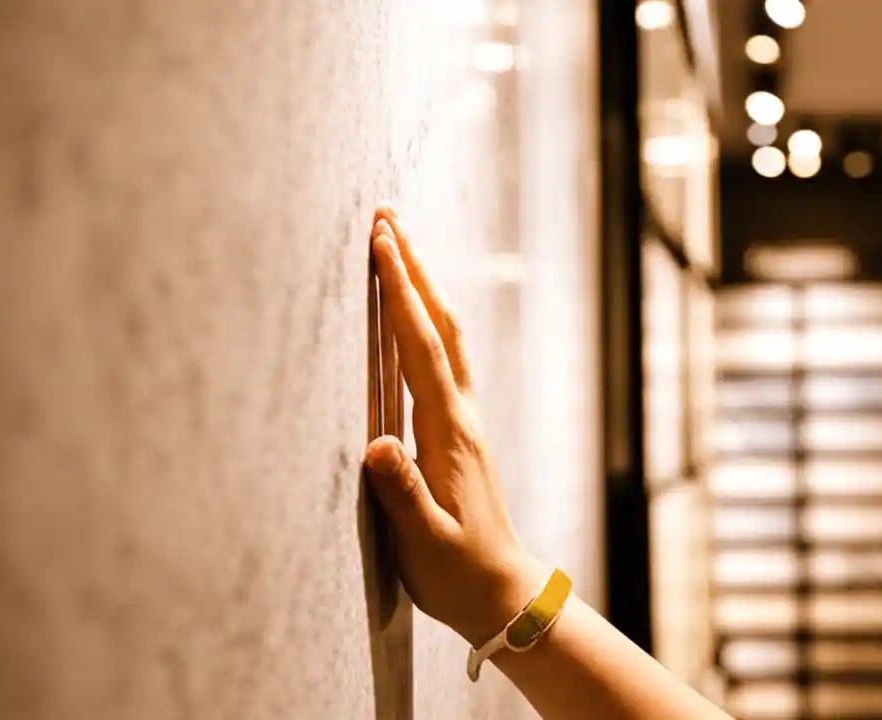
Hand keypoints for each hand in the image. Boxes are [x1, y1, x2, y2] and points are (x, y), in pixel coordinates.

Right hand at [364, 206, 546, 645]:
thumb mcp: (425, 542)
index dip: (402, 294)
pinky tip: (414, 315)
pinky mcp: (460, 432)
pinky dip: (427, 323)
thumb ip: (402, 495)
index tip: (384, 242)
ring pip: (447, 338)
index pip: (422, 349)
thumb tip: (379, 445)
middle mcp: (462, 416)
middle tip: (389, 217)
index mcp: (449, 434)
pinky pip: (444, 361)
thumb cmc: (458, 573)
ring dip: (424, 289)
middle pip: (441, 326)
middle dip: (414, 269)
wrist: (503, 591)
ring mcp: (465, 421)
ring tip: (399, 245)